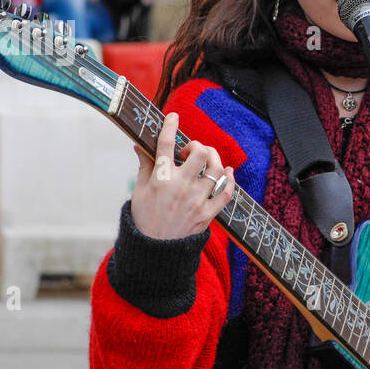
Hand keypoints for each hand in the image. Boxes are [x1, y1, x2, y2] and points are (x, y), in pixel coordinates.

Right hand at [129, 112, 234, 239]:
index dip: (170, 126)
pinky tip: (227, 172)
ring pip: (217, 170)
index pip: (166, 145)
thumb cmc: (144, 219)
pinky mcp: (208, 213)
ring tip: (208, 161)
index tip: (173, 117)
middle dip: (197, 146)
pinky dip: (230, 180)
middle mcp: (180, 187)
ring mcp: (196, 200)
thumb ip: (145, 166)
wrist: (155, 251)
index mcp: (160, 179)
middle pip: (200, 153)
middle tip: (190, 152)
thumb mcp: (139, 190)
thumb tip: (140, 145)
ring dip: (215, 160)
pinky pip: (227, 192)